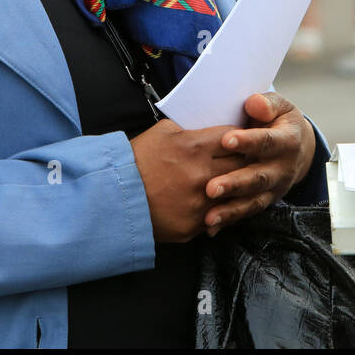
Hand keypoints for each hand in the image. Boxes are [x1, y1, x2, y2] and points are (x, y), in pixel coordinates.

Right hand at [130, 120, 248, 242]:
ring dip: (234, 189)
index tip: (240, 141)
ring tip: (229, 185)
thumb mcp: (163, 132)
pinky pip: (218, 217)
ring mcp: (199, 203)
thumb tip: (212, 130)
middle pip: (242, 166)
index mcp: (195, 147)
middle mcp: (202, 175)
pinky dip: (217, 210)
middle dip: (242, 162)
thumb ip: (191, 130)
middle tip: (241, 162)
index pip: (236, 138)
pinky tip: (212, 204)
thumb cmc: (136, 160)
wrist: (112, 196)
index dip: (240, 138)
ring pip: (235, 195)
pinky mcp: (193, 225)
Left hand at [205, 92, 315, 235]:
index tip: (226, 140)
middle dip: (235, 183)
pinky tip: (211, 226)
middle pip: (259, 177)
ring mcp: (274, 188)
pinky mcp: (265, 200)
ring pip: (253, 200)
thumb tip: (255, 104)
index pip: (268, 142)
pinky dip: (229, 221)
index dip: (249, 142)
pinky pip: (247, 213)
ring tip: (210, 215)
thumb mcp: (280, 107)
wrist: (298, 148)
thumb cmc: (279, 121)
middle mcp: (282, 168)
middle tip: (211, 188)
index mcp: (287, 141)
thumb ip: (267, 104)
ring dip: (231, 209)